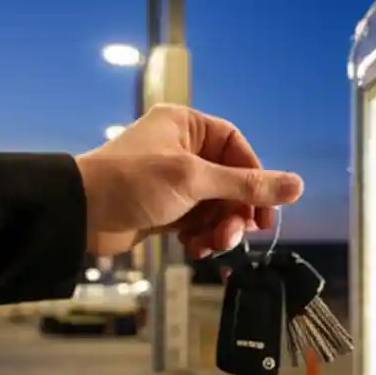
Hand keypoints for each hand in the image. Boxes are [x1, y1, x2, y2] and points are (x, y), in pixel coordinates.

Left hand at [74, 103, 303, 257]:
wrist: (78, 214)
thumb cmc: (130, 182)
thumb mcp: (194, 180)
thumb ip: (247, 185)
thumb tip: (297, 185)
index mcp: (186, 126)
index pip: (237, 148)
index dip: (254, 178)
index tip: (264, 209)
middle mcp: (181, 149)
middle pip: (230, 181)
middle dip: (235, 211)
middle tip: (238, 234)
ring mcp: (172, 181)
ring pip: (215, 206)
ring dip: (219, 229)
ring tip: (212, 245)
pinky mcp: (164, 208)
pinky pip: (197, 222)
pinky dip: (201, 237)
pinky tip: (194, 249)